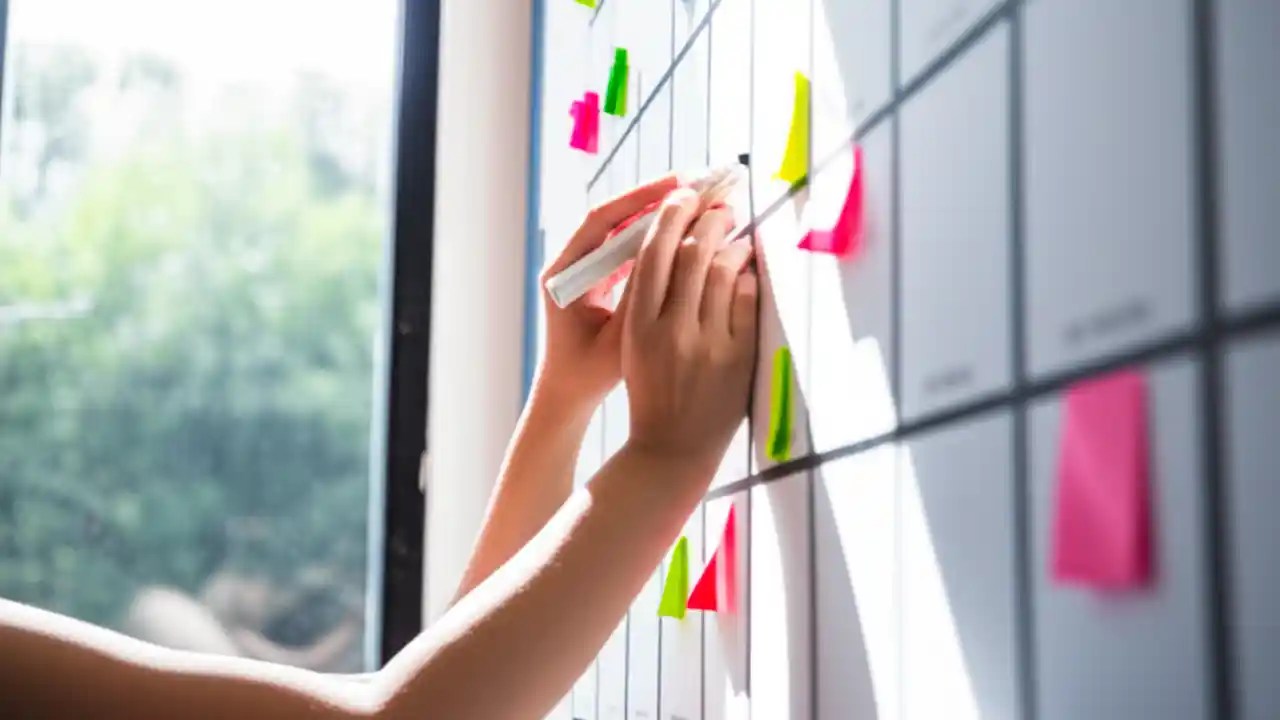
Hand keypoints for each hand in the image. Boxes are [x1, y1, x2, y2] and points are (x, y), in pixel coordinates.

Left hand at [536, 175, 681, 411]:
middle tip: (693, 184)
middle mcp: (570, 264)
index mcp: (564, 273)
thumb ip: (639, 297)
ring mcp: (584, 269)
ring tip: (695, 202)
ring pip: (622, 231)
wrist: (569, 395)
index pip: (600, 220)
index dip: (638, 199)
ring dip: (657, 217)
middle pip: (613, 218)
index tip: (675, 186)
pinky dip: (654, 239)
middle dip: (653, 201)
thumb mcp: (619, 337)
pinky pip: (626, 250)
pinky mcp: (597, 278)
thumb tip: (672, 254)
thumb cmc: (588, 374)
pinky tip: (685, 232)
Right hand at [621, 188, 758, 468]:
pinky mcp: (736, 358)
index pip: (652, 253)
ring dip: (731, 244)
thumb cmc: (651, 390)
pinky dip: (749, 277)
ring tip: (736, 232)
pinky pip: (746, 301)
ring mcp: (705, 344)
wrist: (670, 449)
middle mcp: (668, 330)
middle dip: (706, 221)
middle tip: (718, 206)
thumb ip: (647, 299)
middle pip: (690, 254)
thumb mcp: (633, 344)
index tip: (682, 194)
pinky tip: (750, 268)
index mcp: (637, 324)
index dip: (669, 216)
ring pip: (720, 272)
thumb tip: (672, 243)